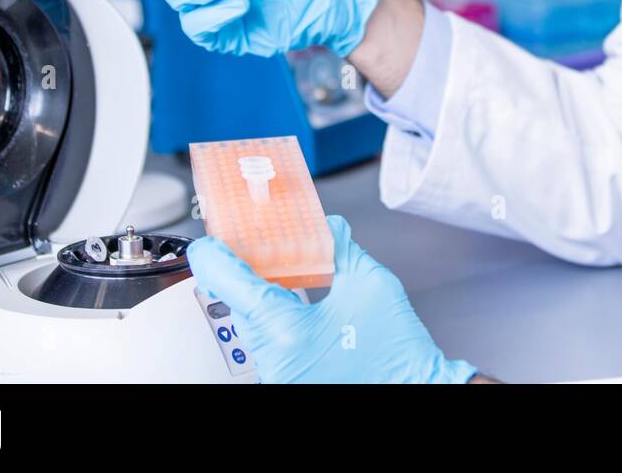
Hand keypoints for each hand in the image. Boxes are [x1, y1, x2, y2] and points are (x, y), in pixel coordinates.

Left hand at [187, 216, 476, 383]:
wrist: (412, 392)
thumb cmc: (395, 356)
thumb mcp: (373, 285)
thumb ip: (343, 250)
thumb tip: (330, 229)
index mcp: (284, 328)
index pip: (230, 282)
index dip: (215, 256)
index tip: (209, 241)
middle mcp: (272, 355)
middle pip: (240, 301)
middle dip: (246, 270)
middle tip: (252, 243)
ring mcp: (277, 371)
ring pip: (254, 321)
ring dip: (261, 293)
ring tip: (278, 267)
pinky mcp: (287, 377)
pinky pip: (269, 339)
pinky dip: (275, 315)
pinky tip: (294, 299)